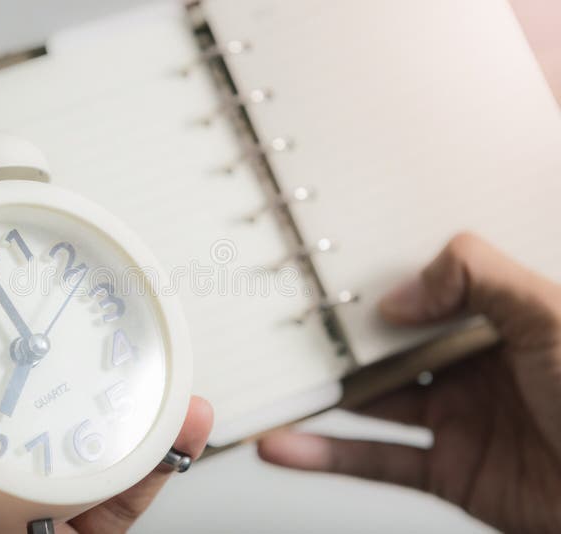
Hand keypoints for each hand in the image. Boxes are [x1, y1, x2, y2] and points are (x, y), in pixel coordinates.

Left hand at [0, 213, 212, 532]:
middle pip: (25, 368)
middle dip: (64, 324)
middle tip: (88, 283)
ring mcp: (31, 485)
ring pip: (88, 412)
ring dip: (132, 376)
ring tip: (153, 339)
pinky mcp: (81, 519)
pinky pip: (132, 474)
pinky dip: (167, 444)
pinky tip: (187, 417)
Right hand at [258, 233, 560, 532]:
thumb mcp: (551, 314)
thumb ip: (479, 278)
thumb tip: (400, 294)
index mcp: (497, 321)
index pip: (424, 293)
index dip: (379, 284)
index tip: (329, 275)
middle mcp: (471, 367)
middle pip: (387, 348)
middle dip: (337, 340)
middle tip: (287, 329)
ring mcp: (456, 420)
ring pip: (371, 403)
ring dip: (319, 397)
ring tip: (274, 384)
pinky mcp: (446, 470)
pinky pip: (374, 460)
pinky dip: (324, 455)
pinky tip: (289, 444)